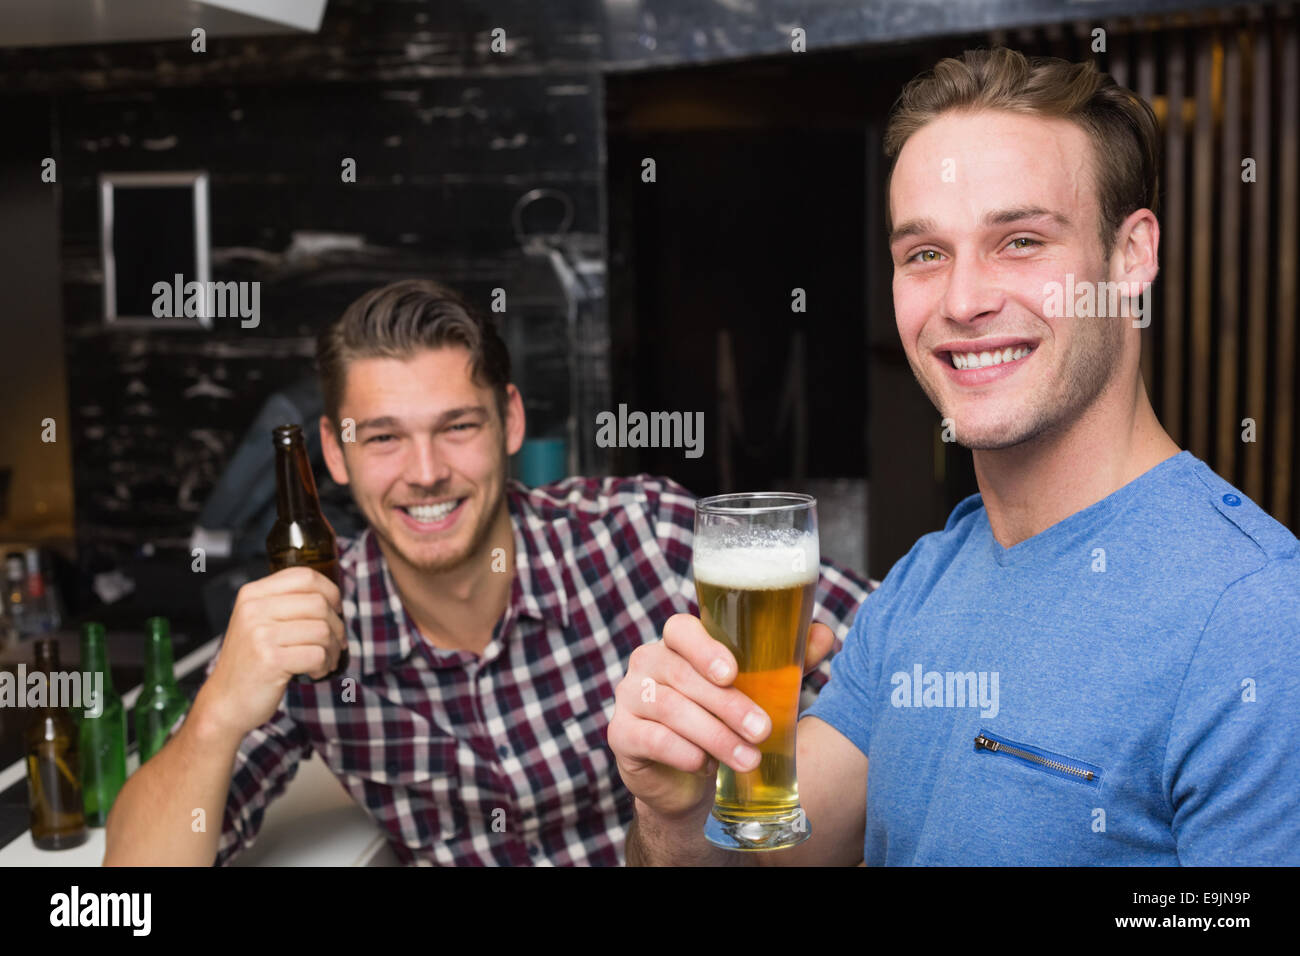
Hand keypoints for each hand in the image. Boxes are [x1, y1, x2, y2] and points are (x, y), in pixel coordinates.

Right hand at [194, 567, 344, 738]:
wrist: (225, 702)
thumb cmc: (251, 662)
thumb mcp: (259, 623)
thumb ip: (288, 604)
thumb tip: (335, 597)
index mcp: (252, 594)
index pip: (304, 576)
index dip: (330, 591)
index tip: (337, 609)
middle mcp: (253, 610)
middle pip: (319, 603)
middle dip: (337, 626)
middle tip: (336, 643)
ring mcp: (260, 634)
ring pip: (322, 630)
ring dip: (333, 649)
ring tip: (326, 661)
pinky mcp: (270, 660)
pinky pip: (317, 655)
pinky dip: (324, 666)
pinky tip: (315, 672)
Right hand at [608, 614, 834, 820]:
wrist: (689, 781)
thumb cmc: (723, 722)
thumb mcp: (757, 691)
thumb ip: (786, 662)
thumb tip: (824, 634)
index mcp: (677, 645)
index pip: (680, 629)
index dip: (704, 647)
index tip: (732, 672)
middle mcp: (647, 663)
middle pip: (681, 673)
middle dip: (726, 704)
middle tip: (762, 729)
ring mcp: (628, 698)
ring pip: (667, 707)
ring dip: (712, 734)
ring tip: (746, 758)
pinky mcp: (621, 735)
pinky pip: (650, 738)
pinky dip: (682, 752)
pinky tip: (705, 765)